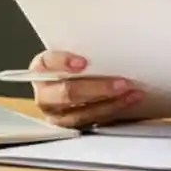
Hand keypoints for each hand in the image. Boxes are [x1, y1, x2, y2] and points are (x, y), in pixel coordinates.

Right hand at [28, 50, 143, 128]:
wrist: (70, 82)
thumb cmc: (73, 66)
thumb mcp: (72, 53)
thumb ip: (84, 51)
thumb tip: (106, 43)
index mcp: (41, 69)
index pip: (48, 62)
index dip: (64, 62)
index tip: (83, 63)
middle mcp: (45, 94)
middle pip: (67, 93)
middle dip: (96, 88)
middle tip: (120, 83)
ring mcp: (57, 114)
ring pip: (81, 113)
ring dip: (109, 103)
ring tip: (130, 93)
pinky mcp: (72, 127)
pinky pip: (92, 122)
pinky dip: (112, 112)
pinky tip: (127, 102)